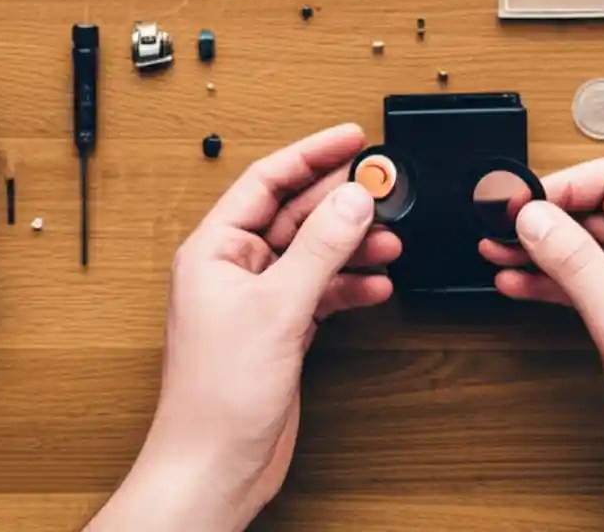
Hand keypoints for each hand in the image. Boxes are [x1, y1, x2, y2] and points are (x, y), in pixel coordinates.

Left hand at [88, 124, 400, 531]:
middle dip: (340, 202)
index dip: (311, 154)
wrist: (216, 465)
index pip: (266, 181)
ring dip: (351, 246)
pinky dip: (349, 285)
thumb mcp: (277, 308)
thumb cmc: (216, 396)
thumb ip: (320, 249)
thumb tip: (352, 199)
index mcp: (213, 249)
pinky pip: (320, 291)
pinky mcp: (279, 330)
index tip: (351, 138)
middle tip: (384, 188)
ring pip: (312, 254)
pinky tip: (375, 284)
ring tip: (390, 239)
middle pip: (294, 215)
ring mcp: (257, 300)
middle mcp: (233, 269)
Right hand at [480, 158, 603, 531]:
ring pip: (583, 249)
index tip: (519, 206)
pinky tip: (517, 284)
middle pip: (594, 212)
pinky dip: (548, 283)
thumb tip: (536, 217)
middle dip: (543, 219)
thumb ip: (574, 262)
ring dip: (539, 251)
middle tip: (497, 229)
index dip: (562, 188)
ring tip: (495, 252)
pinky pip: (582, 285)